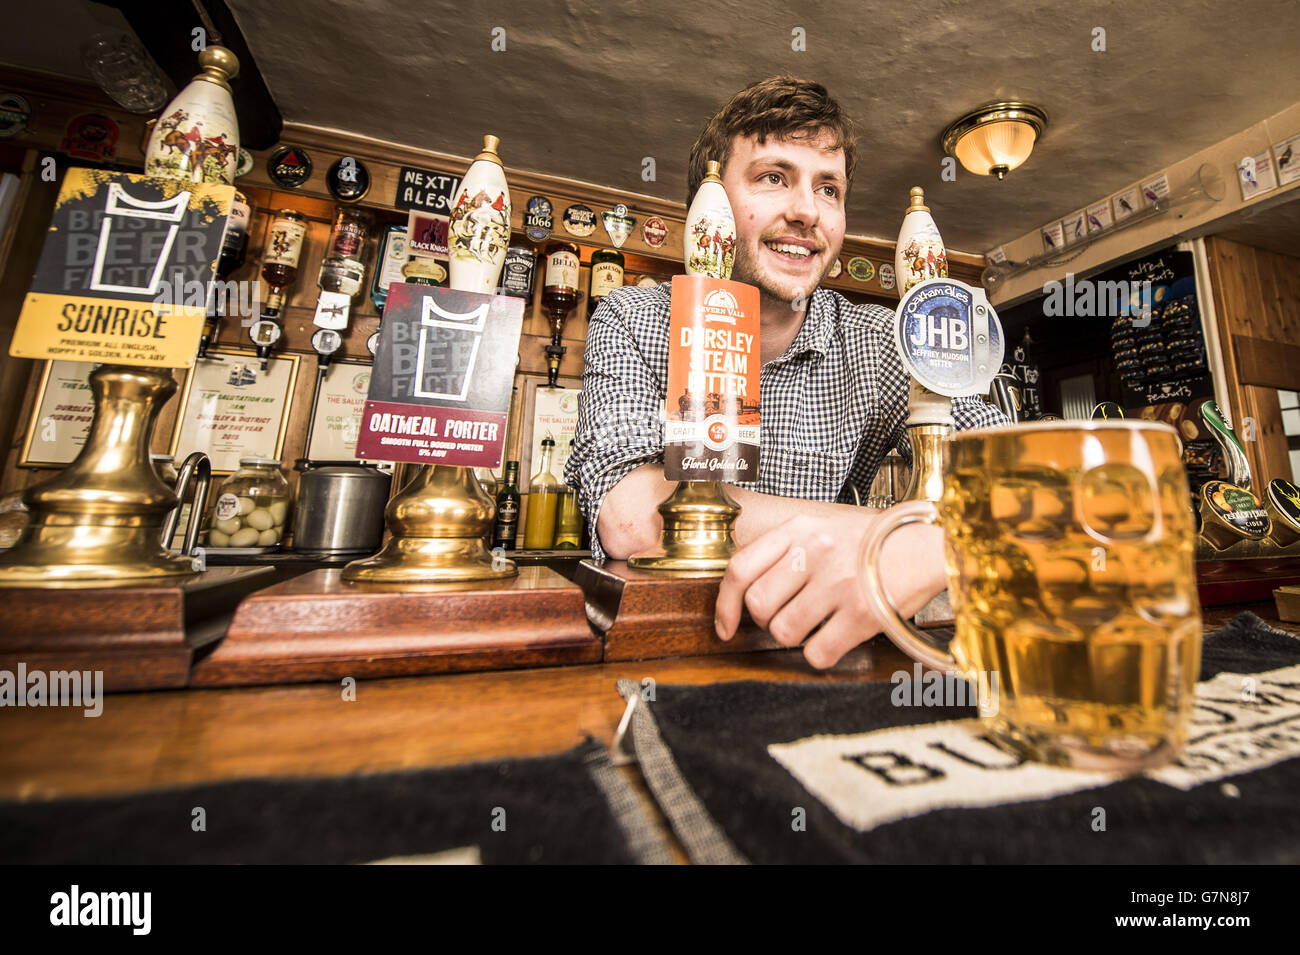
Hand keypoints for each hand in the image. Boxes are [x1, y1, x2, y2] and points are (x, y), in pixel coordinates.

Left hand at [714, 510, 946, 668]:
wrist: (931, 547)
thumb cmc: (879, 540)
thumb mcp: (827, 525)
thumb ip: (790, 547)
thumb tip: (752, 587)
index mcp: (800, 528)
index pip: (741, 568)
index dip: (725, 604)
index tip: (726, 626)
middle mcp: (813, 552)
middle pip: (759, 605)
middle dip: (767, 622)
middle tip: (789, 618)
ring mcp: (836, 583)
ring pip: (783, 632)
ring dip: (796, 637)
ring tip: (819, 624)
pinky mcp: (860, 614)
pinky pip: (817, 652)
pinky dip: (820, 654)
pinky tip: (836, 639)